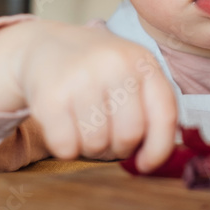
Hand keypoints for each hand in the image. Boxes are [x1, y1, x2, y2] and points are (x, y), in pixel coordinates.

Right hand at [0, 19, 177, 171]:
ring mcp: (82, 78)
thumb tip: (152, 159)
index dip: (159, 149)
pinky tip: (63, 127)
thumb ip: (149, 107)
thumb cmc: (95, 69)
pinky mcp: (51, 95)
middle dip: (118, 148)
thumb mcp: (130, 73)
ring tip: (84, 127)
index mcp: (142, 61)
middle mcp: (115, 64)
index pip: (164, 115)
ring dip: (90, 148)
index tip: (146, 165)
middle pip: (129, 135)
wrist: (45, 45)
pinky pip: (66, 147)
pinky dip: (65, 148)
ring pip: (96, 144)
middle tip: (106, 138)